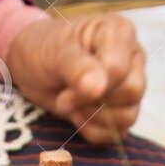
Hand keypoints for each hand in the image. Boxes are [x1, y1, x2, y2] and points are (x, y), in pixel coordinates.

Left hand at [7, 13, 145, 144]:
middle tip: (66, 97)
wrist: (32, 68)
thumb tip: (98, 87)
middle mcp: (132, 58)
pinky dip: (93, 130)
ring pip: (129, 116)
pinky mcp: (123, 110)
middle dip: (94, 101)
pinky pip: (118, 132)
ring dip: (92, 117)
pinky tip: (77, 114)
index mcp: (119, 33)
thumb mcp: (55, 53)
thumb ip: (77, 67)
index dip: (91, 88)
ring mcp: (130, 85)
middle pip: (132, 92)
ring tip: (70, 104)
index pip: (119, 70)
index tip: (64, 90)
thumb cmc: (44, 50)